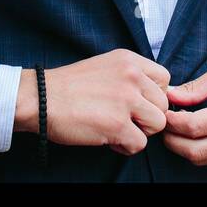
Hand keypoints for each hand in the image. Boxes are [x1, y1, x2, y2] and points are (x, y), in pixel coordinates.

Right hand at [16, 49, 169, 155]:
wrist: (41, 99)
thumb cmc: (68, 87)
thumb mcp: (105, 66)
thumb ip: (130, 76)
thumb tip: (153, 96)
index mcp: (129, 60)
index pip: (165, 79)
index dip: (154, 96)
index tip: (138, 104)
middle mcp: (131, 76)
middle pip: (163, 104)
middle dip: (147, 117)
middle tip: (126, 120)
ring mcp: (126, 100)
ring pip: (158, 124)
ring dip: (140, 132)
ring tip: (118, 129)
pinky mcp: (118, 124)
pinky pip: (140, 144)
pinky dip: (126, 147)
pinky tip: (109, 139)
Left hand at [162, 64, 206, 165]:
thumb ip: (196, 87)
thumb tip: (171, 97)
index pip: (194, 127)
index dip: (172, 120)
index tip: (164, 109)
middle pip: (193, 151)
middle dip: (171, 138)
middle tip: (164, 121)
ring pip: (199, 159)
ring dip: (181, 145)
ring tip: (176, 125)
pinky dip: (196, 148)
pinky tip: (193, 131)